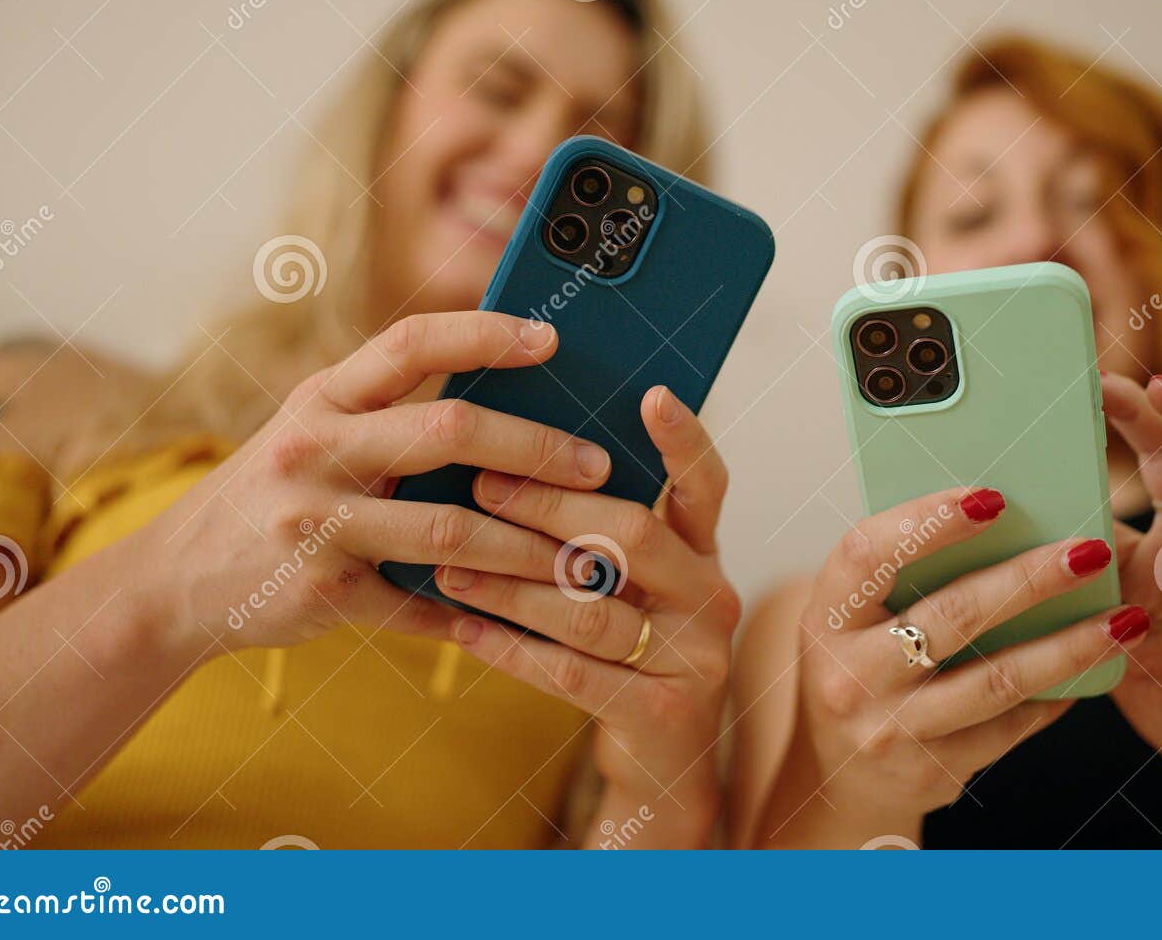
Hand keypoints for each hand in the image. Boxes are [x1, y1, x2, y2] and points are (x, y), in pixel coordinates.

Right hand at [144, 311, 612, 651]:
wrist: (174, 579)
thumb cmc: (277, 492)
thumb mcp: (316, 434)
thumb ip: (392, 416)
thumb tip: (513, 402)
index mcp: (323, 398)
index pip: (410, 342)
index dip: (485, 334)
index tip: (551, 338)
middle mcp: (314, 449)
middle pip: (448, 432)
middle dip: (535, 448)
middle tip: (596, 465)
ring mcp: (314, 522)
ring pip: (450, 530)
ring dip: (528, 547)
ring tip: (583, 556)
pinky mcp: (320, 591)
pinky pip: (418, 605)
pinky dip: (475, 616)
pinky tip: (522, 625)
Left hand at [440, 386, 739, 839]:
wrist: (663, 767)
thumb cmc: (628, 656)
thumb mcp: (635, 590)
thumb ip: (602, 535)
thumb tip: (513, 457)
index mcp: (703, 555)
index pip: (706, 486)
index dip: (683, 441)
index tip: (651, 393)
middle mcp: (710, 597)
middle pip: (635, 535)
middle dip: (553, 507)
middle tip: (483, 483)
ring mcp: (692, 658)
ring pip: (594, 608)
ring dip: (514, 583)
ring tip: (451, 564)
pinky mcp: (661, 714)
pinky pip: (572, 673)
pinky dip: (511, 648)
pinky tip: (462, 628)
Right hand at [783, 487, 1148, 841]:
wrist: (840, 776)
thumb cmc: (859, 665)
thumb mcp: (853, 617)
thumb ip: (903, 571)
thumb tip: (999, 511)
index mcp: (826, 616)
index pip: (869, 554)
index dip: (928, 521)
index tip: (992, 498)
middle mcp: (851, 675)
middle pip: (951, 616)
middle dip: (1030, 579)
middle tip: (1090, 550)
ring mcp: (892, 728)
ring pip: (997, 680)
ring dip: (1069, 647)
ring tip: (1126, 619)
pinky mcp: (934, 771)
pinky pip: (1010, 726)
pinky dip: (1057, 693)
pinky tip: (1094, 666)